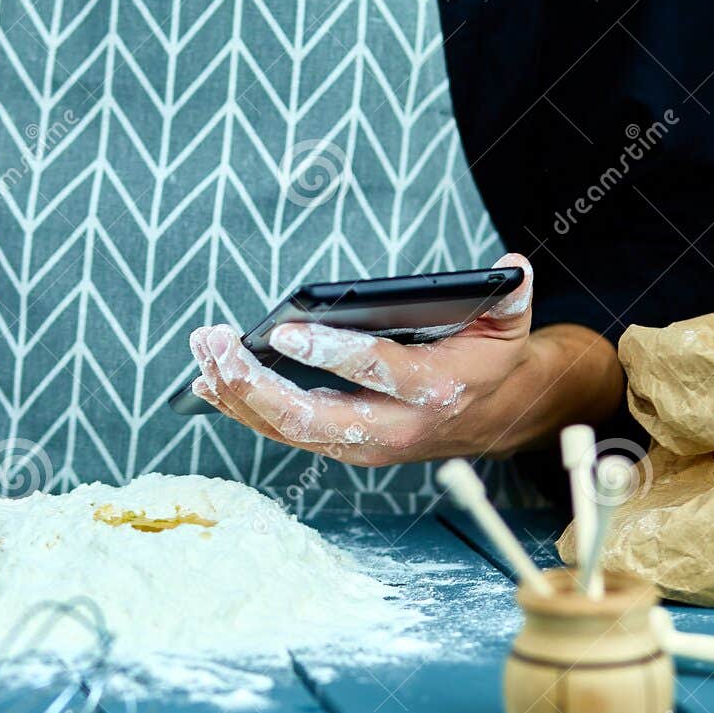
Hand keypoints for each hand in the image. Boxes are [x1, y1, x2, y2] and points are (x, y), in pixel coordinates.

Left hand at [188, 254, 622, 464]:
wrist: (495, 418)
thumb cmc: (489, 358)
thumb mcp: (509, 324)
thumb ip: (510, 295)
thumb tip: (511, 265)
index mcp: (432, 391)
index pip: (374, 372)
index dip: (329, 353)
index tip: (283, 332)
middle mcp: (392, 429)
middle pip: (312, 416)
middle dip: (255, 384)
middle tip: (215, 345)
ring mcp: (363, 445)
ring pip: (289, 430)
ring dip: (237, 393)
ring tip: (202, 352)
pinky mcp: (343, 448)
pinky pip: (284, 433)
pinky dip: (243, 409)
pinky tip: (207, 382)